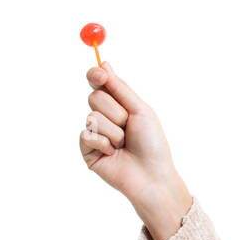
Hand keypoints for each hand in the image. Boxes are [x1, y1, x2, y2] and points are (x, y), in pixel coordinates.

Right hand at [79, 61, 190, 224]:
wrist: (152, 176)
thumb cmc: (152, 144)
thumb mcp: (140, 110)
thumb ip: (120, 88)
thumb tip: (104, 63)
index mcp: (118, 105)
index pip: (99, 83)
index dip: (96, 75)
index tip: (99, 74)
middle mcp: (104, 117)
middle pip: (95, 96)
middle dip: (115, 111)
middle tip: (128, 125)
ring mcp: (95, 134)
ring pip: (92, 116)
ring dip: (114, 131)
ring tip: (124, 144)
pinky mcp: (88, 151)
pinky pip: (87, 135)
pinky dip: (104, 143)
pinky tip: (113, 154)